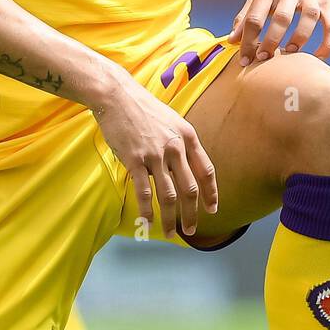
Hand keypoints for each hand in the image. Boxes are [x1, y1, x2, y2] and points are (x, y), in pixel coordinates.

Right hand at [91, 74, 217, 236]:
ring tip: (171, 233)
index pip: (206, 171)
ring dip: (171, 218)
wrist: (117, 95)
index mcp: (187, 137)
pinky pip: (144, 191)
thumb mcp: (171, 121)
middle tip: (192, 230)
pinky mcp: (134, 160)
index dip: (211, 193)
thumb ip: (180, 143)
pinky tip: (147, 222)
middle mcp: (175, 147)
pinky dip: (147, 210)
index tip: (212, 209)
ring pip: (168, 195)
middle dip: (192, 214)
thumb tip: (185, 168)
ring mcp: (155, 154)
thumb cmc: (143, 108)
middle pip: (190, 189)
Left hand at [228, 0, 329, 63]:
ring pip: (309, 19)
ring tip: (290, 52)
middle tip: (264, 59)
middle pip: (281, 18)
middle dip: (271, 41)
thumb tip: (231, 41)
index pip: (255, 17)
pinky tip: (318, 57)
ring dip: (299, 38)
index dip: (248, 41)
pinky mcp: (328, 2)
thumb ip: (246, 15)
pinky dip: (327, 44)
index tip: (245, 61)